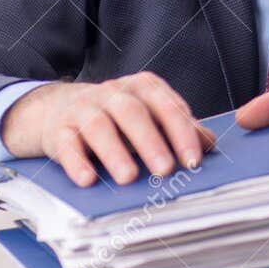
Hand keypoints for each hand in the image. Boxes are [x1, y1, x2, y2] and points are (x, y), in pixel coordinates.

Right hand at [1, 73, 215, 187]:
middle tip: (165, 170)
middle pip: (132, 112)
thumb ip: (179, 129)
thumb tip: (208, 144)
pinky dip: (77, 162)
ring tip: (129, 177)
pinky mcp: (60, 130)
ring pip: (99, 126)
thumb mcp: (151, 117)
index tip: (194, 161)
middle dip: (150, 142)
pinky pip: (67, 144)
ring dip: (115, 152)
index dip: (181, 132)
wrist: (63, 110)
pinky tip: (88, 180)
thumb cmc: (119, 119)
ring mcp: (84, 109)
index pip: (165, 106)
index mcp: (142, 87)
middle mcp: (113, 93)